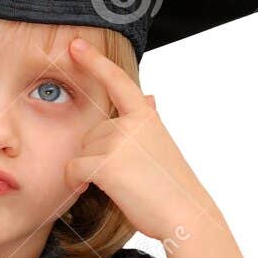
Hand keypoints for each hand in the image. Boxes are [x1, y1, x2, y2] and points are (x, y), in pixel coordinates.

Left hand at [65, 36, 216, 241]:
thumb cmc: (172, 184)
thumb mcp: (161, 143)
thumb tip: (149, 96)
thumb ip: (147, 120)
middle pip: (90, 132)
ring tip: (124, 184)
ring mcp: (117, 141)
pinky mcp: (105, 163)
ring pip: (81, 151)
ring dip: (92, 170)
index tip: (75, 43)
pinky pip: (73, 168)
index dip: (94, 60)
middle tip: (129, 175)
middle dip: (98, 155)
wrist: (184, 214)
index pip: (117, 80)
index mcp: (145, 114)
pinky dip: (77, 182)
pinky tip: (95, 189)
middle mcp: (130, 122)